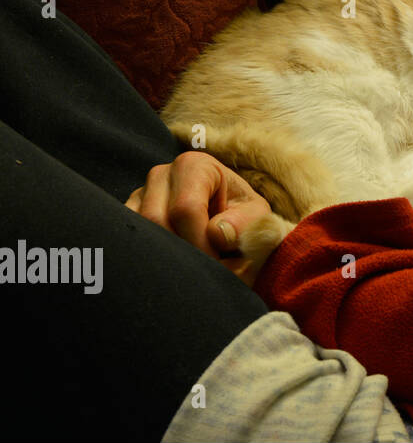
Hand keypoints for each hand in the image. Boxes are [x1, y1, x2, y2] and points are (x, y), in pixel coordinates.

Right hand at [125, 151, 286, 286]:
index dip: (199, 243)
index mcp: (194, 166)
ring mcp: (139, 195)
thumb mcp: (255, 216)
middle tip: (203, 275)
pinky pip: (127, 241)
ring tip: (192, 273)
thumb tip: (217, 234)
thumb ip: (245, 224)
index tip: (215, 266)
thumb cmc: (242, 215)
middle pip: (157, 221)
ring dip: (165, 258)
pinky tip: (172, 271)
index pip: (186, 208)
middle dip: (183, 253)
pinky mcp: (127, 216)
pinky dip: (149, 258)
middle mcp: (161, 175)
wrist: (227, 217)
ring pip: (138, 233)